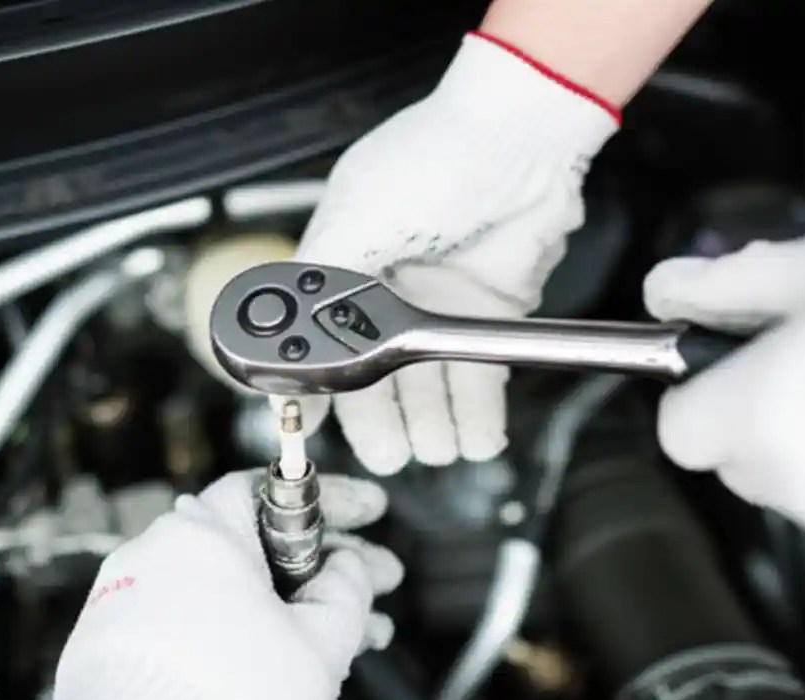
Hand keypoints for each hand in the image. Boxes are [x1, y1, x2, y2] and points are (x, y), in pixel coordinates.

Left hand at [49, 470, 403, 699]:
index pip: (273, 488)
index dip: (333, 501)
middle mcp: (154, 554)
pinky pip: (195, 621)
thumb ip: (348, 590)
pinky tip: (289, 659)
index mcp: (200, 532)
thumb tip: (349, 569)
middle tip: (376, 583)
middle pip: (258, 544)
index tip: (368, 514)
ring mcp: (129, 601)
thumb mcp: (319, 641)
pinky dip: (243, 631)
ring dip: (292, 607)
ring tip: (349, 639)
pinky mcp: (116, 648)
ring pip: (230, 589)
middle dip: (326, 568)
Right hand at [285, 32, 618, 475]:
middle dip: (383, 424)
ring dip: (434, 428)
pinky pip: (479, 378)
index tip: (318, 429)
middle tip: (391, 454)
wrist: (523, 140)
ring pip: (430, 389)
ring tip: (442, 450)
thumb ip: (321, 281)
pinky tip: (479, 440)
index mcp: (345, 269)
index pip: (322, 345)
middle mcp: (388, 294)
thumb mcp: (355, 214)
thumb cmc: (437, 157)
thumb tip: (282, 332)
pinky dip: (479, 415)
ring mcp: (438, 306)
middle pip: (377, 380)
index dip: (321, 392)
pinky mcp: (488, 315)